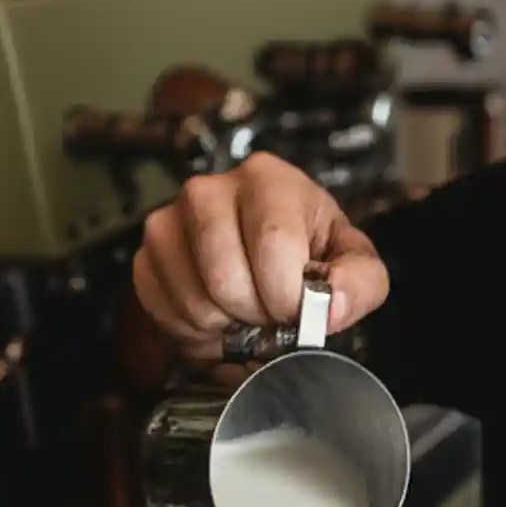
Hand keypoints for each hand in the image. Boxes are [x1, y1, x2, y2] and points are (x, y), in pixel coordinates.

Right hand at [132, 153, 389, 364]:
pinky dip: (194, 327)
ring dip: (226, 322)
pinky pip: (163, 308)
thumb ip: (360, 282)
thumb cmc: (310, 258)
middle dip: (256, 312)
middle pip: (226, 276)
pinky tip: (217, 311)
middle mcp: (209, 189)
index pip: (272, 243)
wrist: (265, 267)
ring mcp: (168, 220)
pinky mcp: (145, 255)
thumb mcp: (354, 267)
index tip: (299, 310)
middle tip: (271, 311)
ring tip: (245, 310)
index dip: (288, 295)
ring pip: (195, 299)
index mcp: (268, 179)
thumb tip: (331, 306)